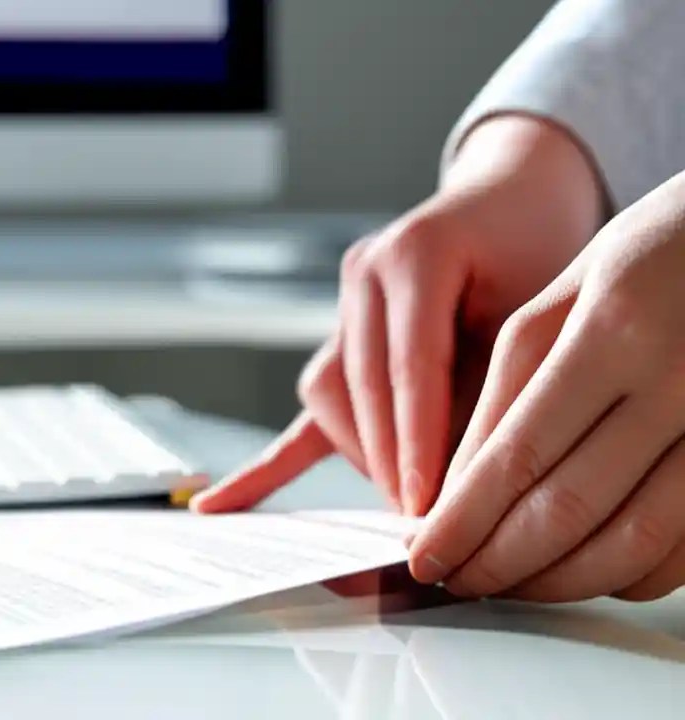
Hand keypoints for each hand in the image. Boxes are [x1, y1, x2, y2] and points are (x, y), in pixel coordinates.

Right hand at [193, 116, 604, 515]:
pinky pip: (312, 402)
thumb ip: (493, 388)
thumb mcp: (534, 311)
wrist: (511, 197)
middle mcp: (365, 273)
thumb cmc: (537, 251)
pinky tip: (219, 504)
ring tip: (404, 498)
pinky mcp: (339, 337)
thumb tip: (460, 487)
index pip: (410, 366)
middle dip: (389, 462)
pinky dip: (268, 462)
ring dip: (363, 453)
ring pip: (328, 395)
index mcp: (414, 252)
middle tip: (422, 523)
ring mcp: (343, 304)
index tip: (426, 507)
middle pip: (360, 387)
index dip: (417, 443)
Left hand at [409, 170, 684, 602]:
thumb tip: (456, 483)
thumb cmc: (659, 251)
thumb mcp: (570, 292)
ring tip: (504, 583)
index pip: (518, 455)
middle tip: (454, 578)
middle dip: (497, 561)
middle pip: (570, 510)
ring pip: (634, 543)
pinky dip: (627, 574)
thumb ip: (512, 384)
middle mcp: (679, 384)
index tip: (423, 551)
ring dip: (557, 580)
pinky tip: (582, 570)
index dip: (463, 520)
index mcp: (614, 331)